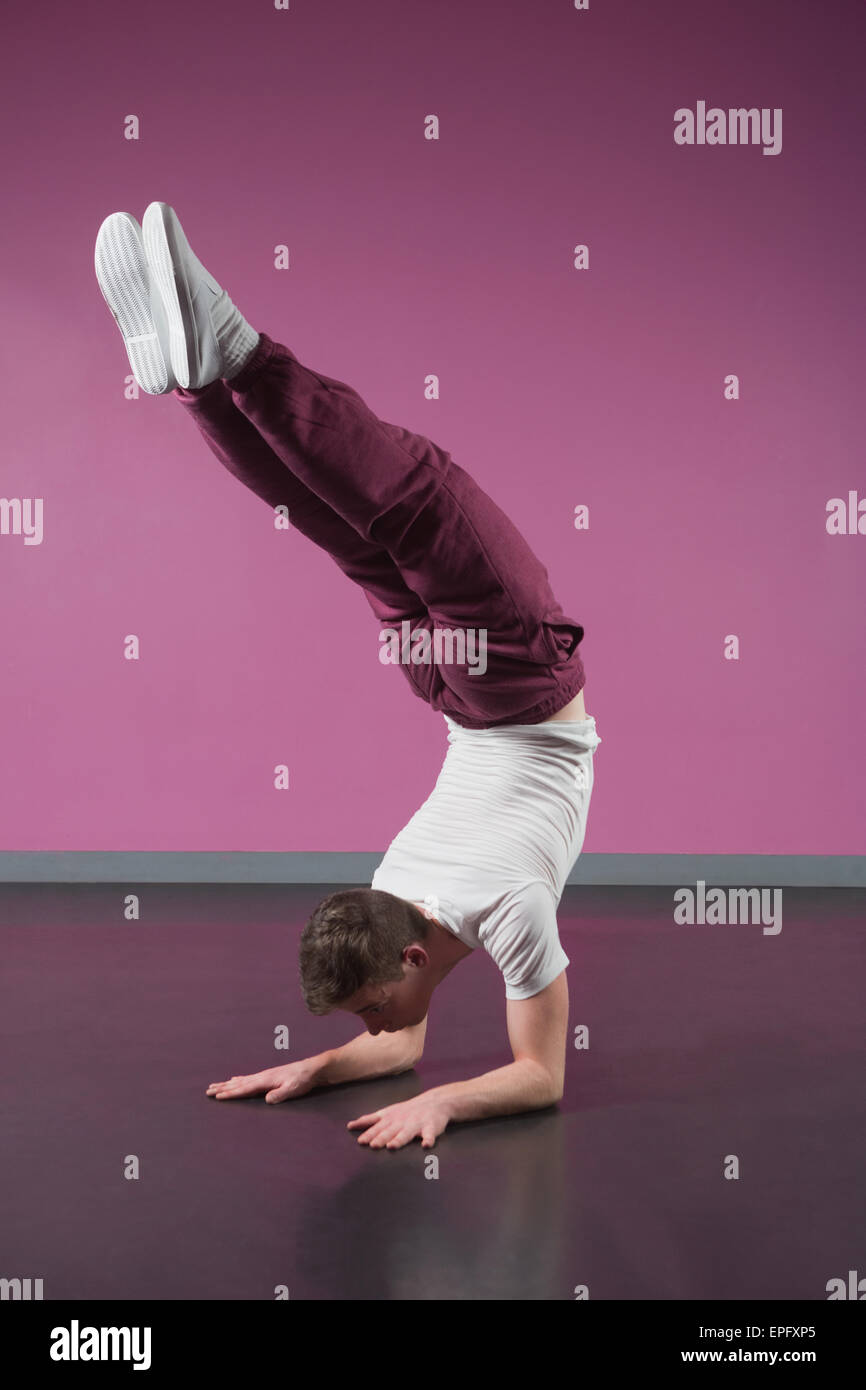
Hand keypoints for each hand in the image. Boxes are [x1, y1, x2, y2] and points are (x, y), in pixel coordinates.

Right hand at [206, 1059, 321, 1103]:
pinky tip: (235, 1079)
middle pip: (238, 1084)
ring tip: (215, 1085)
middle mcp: (262, 1077)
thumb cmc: (302, 1080)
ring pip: (241, 1081)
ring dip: (227, 1084)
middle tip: (207, 1091)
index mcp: (265, 1080)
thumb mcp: (293, 1089)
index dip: (230, 1093)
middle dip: (222, 1088)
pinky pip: (248, 1079)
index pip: (244, 1089)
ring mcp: (264, 1076)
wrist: (312, 1069)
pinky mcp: (268, 1077)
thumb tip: (267, 1100)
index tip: (216, 1096)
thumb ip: (279, 1095)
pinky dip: (238, 1080)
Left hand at [347, 1090, 450, 1148]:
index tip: (361, 1141)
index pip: (378, 1127)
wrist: (435, 1101)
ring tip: (392, 1146)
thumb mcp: (387, 1112)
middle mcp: (402, 1121)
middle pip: (390, 1131)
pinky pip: (429, 1135)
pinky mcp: (431, 1127)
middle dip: (381, 1138)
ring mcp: (416, 1124)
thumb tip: (350, 1126)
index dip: (369, 1134)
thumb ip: (370, 1120)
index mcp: (391, 1118)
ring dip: (399, 1139)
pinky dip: (428, 1139)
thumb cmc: (407, 1110)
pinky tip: (426, 1145)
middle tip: (373, 1145)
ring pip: (406, 1133)